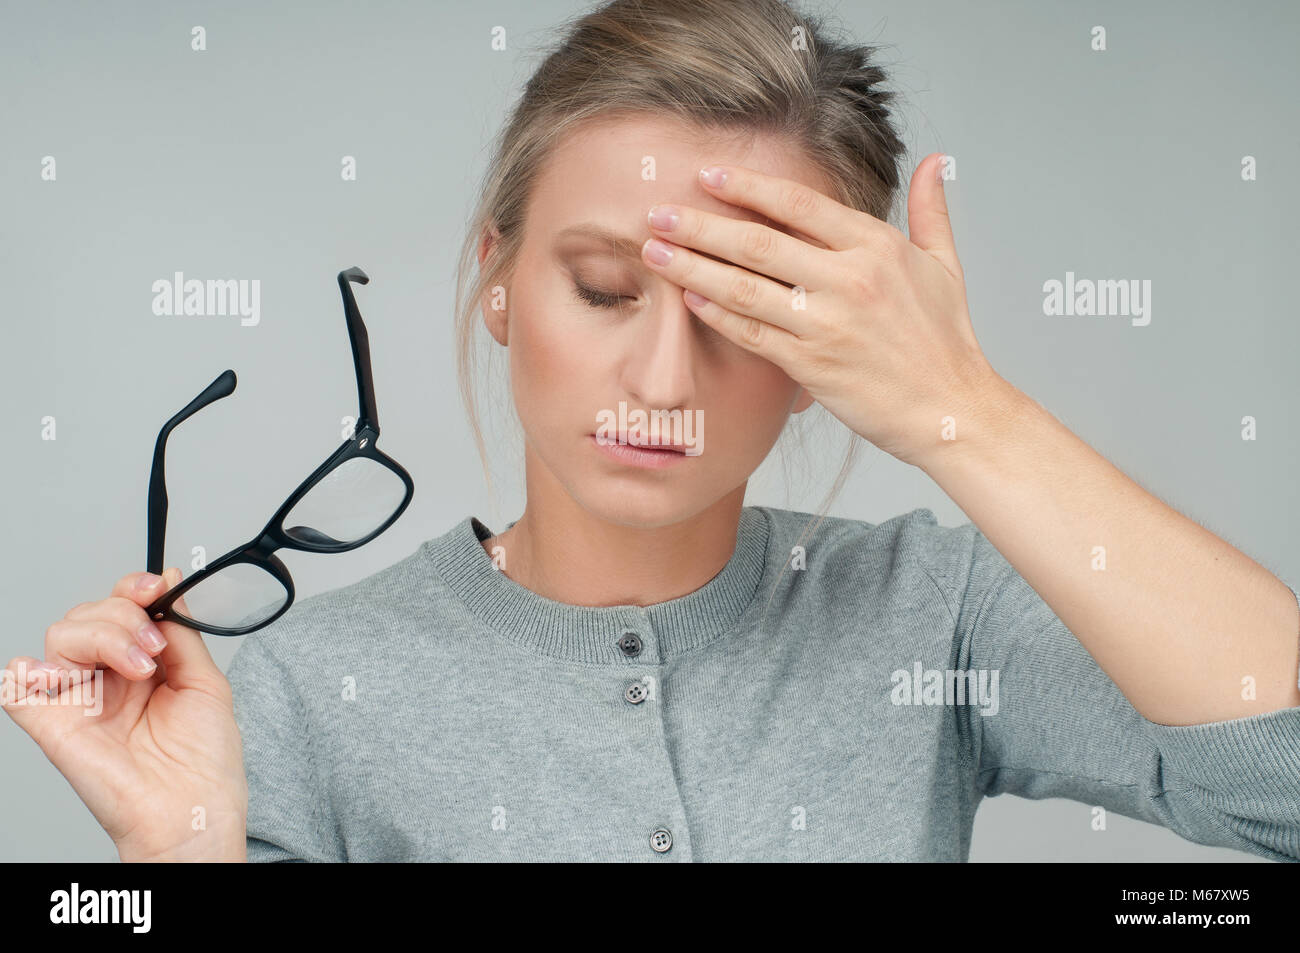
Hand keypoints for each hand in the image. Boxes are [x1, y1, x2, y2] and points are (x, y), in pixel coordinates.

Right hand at [3, 568, 247, 860]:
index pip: (121, 607)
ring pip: (62, 635)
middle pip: (90, 613)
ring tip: (139, 668)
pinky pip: (16, 688)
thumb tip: (170, 583)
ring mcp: (78, 700)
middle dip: (126, 616)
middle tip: (155, 649)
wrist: (194, 812)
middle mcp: (106, 677)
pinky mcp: (53, 726)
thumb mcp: (206, 681)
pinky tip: (65, 677)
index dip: (134, 588)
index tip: (157, 588)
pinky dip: (27, 673)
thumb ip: (183, 633)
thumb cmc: (204, 760)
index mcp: (142, 662)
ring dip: (103, 636)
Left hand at [641, 153, 1009, 468]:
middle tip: (657, 213)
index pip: (798, 204)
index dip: (747, 187)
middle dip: (700, 225)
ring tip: (654, 252)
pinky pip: (752, 333)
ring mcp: (828, 323)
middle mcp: (849, 279)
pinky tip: (688, 299)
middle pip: (758, 241)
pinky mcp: (812, 364)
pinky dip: (718, 314)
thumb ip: (931, 210)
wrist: (951, 411)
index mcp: (876, 246)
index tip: (706, 176)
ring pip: (745, 286)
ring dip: (692, 267)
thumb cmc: (946, 342)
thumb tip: (937, 160)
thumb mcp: (945, 267)